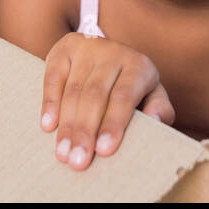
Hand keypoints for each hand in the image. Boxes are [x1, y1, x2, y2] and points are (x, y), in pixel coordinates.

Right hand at [40, 32, 175, 170]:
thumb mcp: (152, 93)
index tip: (104, 151)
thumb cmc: (132, 84)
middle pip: (95, 95)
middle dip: (85, 131)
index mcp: (138, 65)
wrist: (110, 50)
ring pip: (73, 90)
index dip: (113, 123)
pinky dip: (49, 103)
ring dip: (67, 124)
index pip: (124, 97)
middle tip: (78, 161)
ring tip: (63, 153)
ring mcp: (87, 48)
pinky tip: (48, 126)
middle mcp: (113, 52)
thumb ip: (160, 108)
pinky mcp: (65, 48)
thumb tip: (155, 121)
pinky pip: (54, 77)